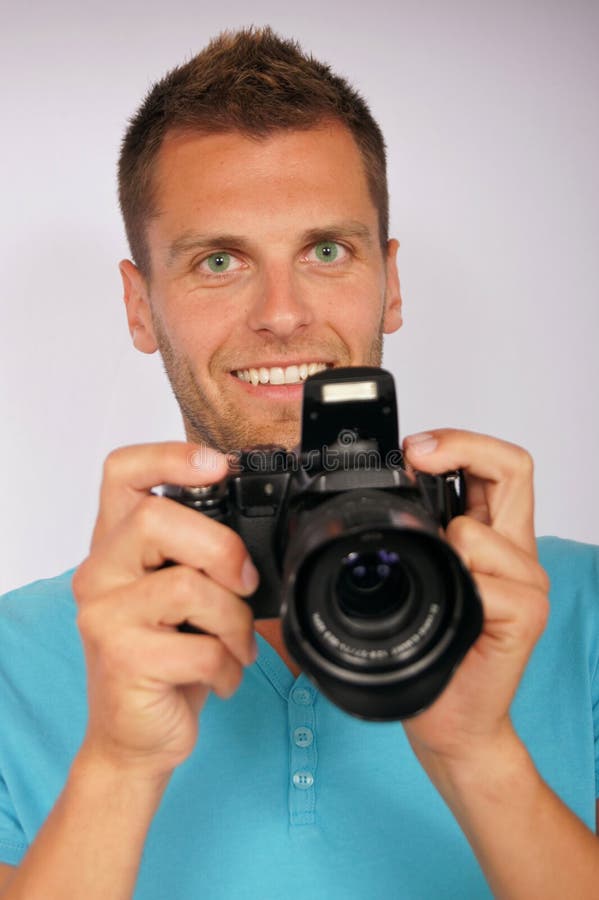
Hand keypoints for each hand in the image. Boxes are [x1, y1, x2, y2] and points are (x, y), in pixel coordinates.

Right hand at [72, 443, 258, 780]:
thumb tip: (257, 538)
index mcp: (117, 546)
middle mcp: (100, 572)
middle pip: (155, 518)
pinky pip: (199, 646)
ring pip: (187, 585)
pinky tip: (221, 675)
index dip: (168, 456)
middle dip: (221, 549)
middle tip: (244, 583)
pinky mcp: (122, 658)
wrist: (136, 736)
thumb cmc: (167, 658)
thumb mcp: (183, 597)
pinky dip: (228, 665)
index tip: (218, 466)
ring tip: (235, 645)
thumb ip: (199, 557)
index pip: (121, 473)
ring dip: (234, 620)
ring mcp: (104, 615)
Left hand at [400, 429, 549, 770]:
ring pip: (479, 528)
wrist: (453, 720)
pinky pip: (485, 580)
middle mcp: (513, 552)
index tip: (415, 449)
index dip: (461, 442)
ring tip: (433, 587)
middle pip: (512, 468)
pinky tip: (452, 617)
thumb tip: (374, 500)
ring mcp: (525, 581)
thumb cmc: (431, 653)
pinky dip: (459, 590)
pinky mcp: (526, 614)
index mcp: (490, 537)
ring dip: (441, 547)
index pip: (498, 465)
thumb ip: (415, 541)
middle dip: (460, 447)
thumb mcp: (417, 582)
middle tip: (418, 454)